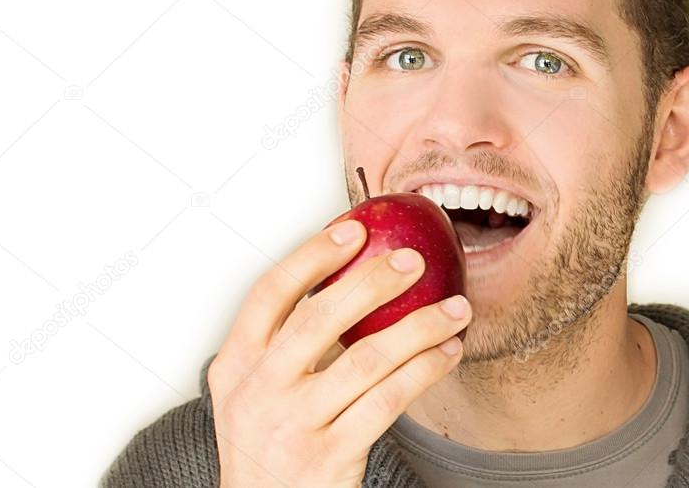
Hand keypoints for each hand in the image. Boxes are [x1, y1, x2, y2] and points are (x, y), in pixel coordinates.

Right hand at [207, 219, 471, 486]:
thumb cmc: (265, 443)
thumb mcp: (250, 391)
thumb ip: (279, 343)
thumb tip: (346, 278)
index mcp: (235, 364)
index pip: (269, 293)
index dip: (311, 255)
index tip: (353, 230)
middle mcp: (258, 391)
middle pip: (318, 319)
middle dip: (371, 283)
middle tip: (412, 260)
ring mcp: (294, 425)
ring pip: (365, 361)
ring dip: (418, 327)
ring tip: (453, 308)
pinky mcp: (331, 456)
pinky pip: (388, 402)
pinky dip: (423, 371)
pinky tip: (446, 353)